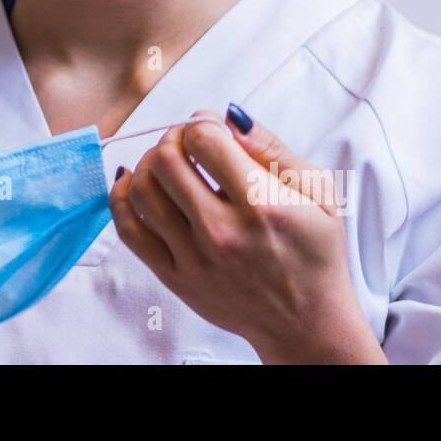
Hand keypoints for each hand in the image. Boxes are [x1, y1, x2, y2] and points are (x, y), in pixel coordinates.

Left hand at [109, 106, 384, 363]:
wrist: (305, 323)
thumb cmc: (314, 254)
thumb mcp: (318, 193)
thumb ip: (273, 149)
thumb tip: (229, 117)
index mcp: (263, 206)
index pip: (205, 141)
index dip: (202, 123)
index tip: (210, 128)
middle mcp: (223, 233)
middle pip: (166, 161)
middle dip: (172, 137)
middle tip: (187, 142)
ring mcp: (194, 258)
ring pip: (141, 190)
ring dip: (148, 163)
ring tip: (168, 163)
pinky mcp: (174, 278)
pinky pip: (128, 230)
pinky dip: (121, 197)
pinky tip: (134, 183)